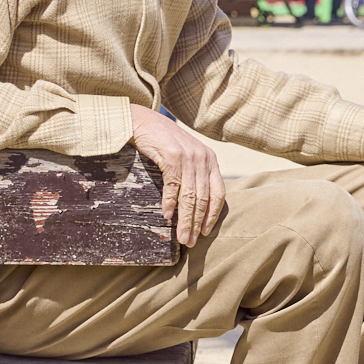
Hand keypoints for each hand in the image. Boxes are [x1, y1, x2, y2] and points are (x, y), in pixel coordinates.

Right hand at [129, 104, 225, 246]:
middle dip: (198, 223)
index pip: (219, 193)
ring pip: (190, 196)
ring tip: (181, 237)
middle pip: (204, 198)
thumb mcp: (187, 157)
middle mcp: (204, 158)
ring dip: (185, 219)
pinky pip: (173, 185)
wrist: (144, 121)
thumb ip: (195, 175)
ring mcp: (188, 157)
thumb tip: (196, 205)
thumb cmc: (164, 142)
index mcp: (211, 160)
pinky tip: (166, 216)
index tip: (206, 232)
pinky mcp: (172, 156)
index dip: (213, 215)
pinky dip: (169, 203)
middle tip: (191, 242)